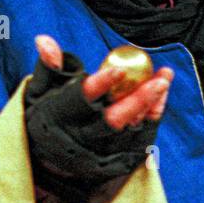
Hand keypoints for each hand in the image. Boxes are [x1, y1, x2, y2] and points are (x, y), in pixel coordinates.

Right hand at [23, 35, 174, 202]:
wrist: (48, 161)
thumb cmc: (47, 115)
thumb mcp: (40, 93)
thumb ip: (49, 67)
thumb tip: (44, 39)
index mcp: (58, 118)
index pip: (80, 101)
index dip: (100, 86)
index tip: (119, 70)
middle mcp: (79, 139)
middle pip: (112, 121)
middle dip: (138, 100)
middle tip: (160, 79)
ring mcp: (98, 154)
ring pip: (129, 131)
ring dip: (150, 107)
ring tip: (164, 81)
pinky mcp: (113, 163)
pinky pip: (138, 142)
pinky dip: (151, 120)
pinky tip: (160, 99)